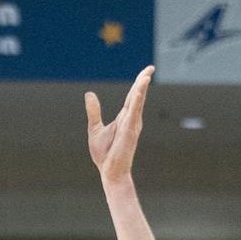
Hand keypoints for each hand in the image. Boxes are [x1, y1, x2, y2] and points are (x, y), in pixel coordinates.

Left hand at [85, 65, 154, 182]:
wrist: (109, 171)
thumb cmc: (104, 154)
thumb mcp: (95, 128)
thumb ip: (94, 111)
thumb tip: (89, 94)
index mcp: (125, 118)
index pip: (133, 96)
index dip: (139, 83)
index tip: (147, 72)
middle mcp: (131, 119)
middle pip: (138, 95)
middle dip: (143, 81)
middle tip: (151, 68)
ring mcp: (132, 125)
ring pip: (137, 102)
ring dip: (141, 89)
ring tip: (146, 75)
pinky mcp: (129, 132)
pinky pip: (133, 114)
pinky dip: (136, 102)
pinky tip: (138, 92)